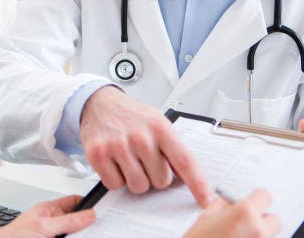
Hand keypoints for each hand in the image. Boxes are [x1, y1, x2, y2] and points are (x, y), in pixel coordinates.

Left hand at [0, 195, 94, 237]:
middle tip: (103, 228)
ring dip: (82, 234)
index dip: (89, 204)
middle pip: (77, 221)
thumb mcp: (45, 227)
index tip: (103, 210)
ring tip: (96, 234)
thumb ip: (68, 221)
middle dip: (88, 225)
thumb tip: (90, 214)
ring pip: (74, 234)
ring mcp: (52, 235)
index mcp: (50, 210)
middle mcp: (52, 223)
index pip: (74, 202)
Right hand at [79, 86, 210, 204]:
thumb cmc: (131, 117)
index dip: (198, 183)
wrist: (99, 104)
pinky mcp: (98, 154)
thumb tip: (187, 177)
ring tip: (129, 159)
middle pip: (160, 181)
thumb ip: (172, 148)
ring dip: (135, 178)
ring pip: (138, 186)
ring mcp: (118, 145)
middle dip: (154, 175)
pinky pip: (115, 185)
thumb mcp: (157, 123)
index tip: (206, 199)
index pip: (184, 161)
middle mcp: (140, 136)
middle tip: (144, 159)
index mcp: (160, 127)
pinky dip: (115, 178)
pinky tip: (114, 161)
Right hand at [184, 189, 280, 237]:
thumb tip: (231, 203)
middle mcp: (258, 231)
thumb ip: (223, 206)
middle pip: (274, 220)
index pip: (265, 196)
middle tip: (246, 224)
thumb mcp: (206, 219)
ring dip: (258, 236)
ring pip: (269, 236)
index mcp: (245, 214)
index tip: (252, 203)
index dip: (257, 199)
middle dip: (261, 221)